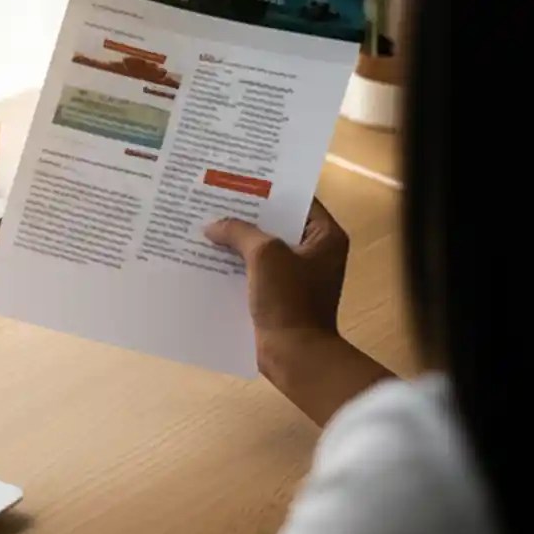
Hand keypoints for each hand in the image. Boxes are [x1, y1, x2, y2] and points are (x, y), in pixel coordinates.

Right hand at [205, 199, 348, 372]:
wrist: (294, 354)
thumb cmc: (289, 299)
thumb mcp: (264, 255)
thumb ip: (239, 232)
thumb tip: (213, 226)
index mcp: (326, 236)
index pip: (299, 200)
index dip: (270, 189)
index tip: (240, 180)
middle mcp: (316, 252)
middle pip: (278, 224)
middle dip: (247, 215)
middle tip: (216, 200)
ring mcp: (299, 276)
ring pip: (264, 249)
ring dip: (238, 241)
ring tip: (207, 226)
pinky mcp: (281, 295)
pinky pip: (257, 271)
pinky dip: (237, 265)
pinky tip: (210, 258)